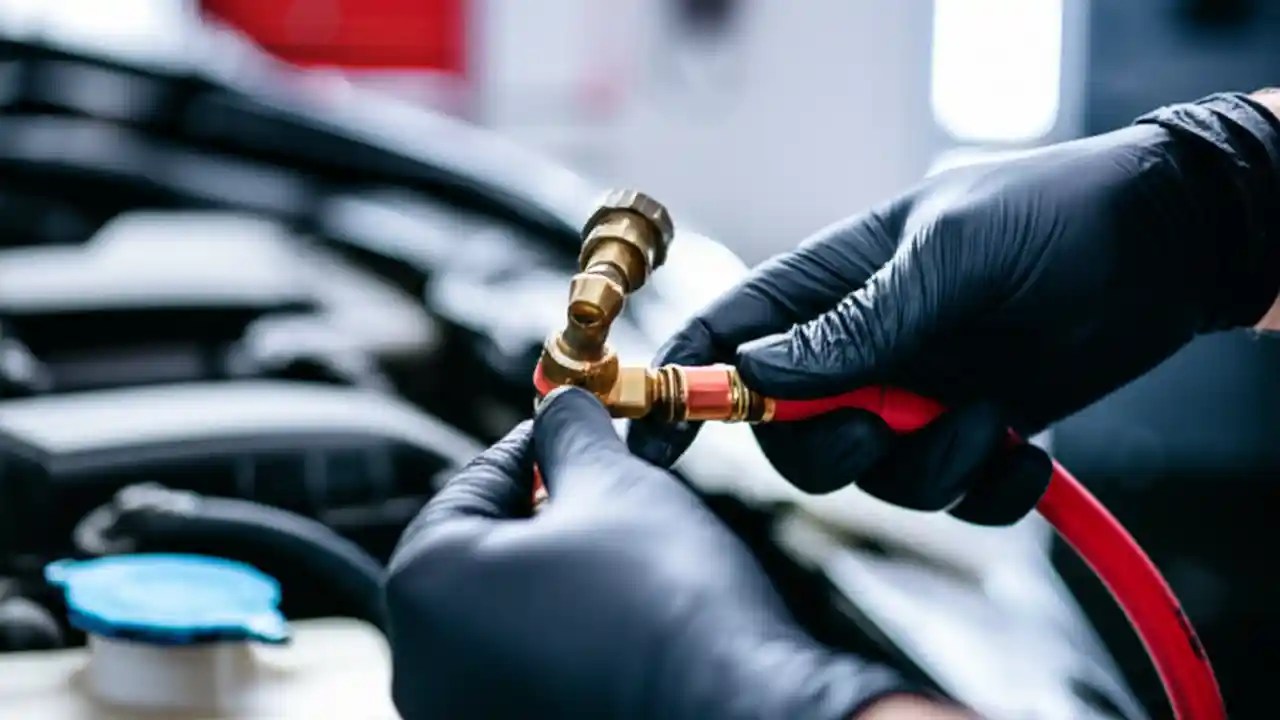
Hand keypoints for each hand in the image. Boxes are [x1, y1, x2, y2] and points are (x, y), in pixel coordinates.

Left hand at [385, 387, 954, 719]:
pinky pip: (522, 669)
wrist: (738, 712)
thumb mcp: (613, 484)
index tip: (578, 431)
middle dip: (539, 513)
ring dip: (549, 576)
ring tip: (618, 556)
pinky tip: (617, 621)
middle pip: (478, 553)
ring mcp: (458, 714)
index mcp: (425, 585)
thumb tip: (559, 407)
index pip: (471, 483)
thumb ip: (568, 432)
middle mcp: (420, 663)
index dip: (534, 447)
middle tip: (602, 488)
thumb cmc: (669, 603)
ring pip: (499, 616)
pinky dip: (558, 638)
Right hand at [629, 93, 1279, 525]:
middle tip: (887, 425)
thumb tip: (761, 374)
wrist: (1163, 247)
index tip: (652, 440)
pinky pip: (953, 502)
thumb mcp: (950, 254)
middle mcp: (862, 348)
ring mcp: (915, 396)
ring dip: (931, 465)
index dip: (682, 383)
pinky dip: (989, 488)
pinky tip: (1027, 446)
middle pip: (792, 435)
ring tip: (992, 414)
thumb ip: (858, 321)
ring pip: (875, 478)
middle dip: (832, 450)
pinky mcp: (972, 437)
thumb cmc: (1049, 218)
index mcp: (833, 284)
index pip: (730, 333)